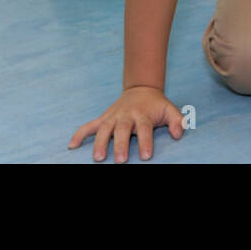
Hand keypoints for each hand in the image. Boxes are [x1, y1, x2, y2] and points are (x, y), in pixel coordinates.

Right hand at [69, 86, 184, 161]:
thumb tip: (179, 133)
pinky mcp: (103, 118)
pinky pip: (89, 126)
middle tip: (120, 160)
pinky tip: (71, 145)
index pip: (145, 129)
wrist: (141, 89)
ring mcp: (113, 116)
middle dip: (120, 145)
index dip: (146, 142)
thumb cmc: (156, 105)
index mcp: (143, 115)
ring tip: (98, 158)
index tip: (146, 156)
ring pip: (104, 128)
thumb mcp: (170, 109)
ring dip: (100, 142)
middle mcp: (126, 115)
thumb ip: (177, 120)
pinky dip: (80, 134)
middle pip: (122, 130)